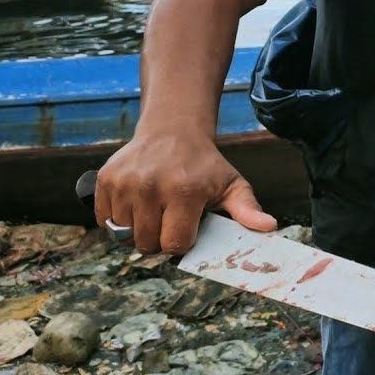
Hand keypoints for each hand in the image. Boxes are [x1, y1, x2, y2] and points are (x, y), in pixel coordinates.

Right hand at [93, 129, 276, 254]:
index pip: (175, 244)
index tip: (188, 227)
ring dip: (139, 230)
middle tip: (170, 219)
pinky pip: (105, 222)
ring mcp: (125, 183)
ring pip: (124, 236)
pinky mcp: (105, 180)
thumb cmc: (205, 164)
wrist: (173, 130)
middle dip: (160, 240)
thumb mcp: (232, 184)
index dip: (183, 242)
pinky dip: (118, 221)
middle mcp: (151, 186)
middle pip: (148, 244)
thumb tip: (270, 227)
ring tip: (155, 210)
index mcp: (184, 191)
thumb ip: (247, 210)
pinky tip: (137, 204)